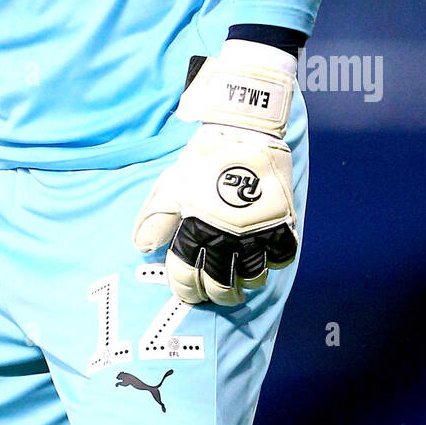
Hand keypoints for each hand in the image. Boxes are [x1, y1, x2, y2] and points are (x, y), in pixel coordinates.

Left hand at [133, 123, 296, 306]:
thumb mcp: (171, 184)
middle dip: (216, 294)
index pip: (186, 274)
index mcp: (196, 226)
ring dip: (245, 282)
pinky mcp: (281, 220)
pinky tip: (265, 259)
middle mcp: (226, 234)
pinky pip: (282, 255)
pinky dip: (274, 262)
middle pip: (221, 283)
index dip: (185, 288)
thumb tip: (143, 247)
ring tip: (241, 280)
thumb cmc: (202, 158)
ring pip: (254, 275)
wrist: (241, 130)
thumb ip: (156, 219)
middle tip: (217, 293)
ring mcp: (256, 229)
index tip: (187, 291)